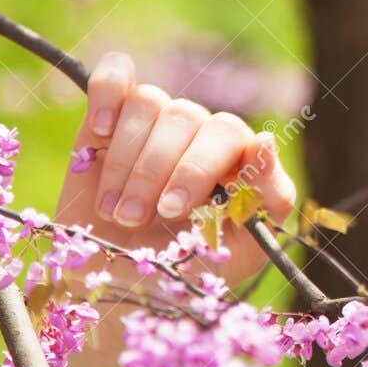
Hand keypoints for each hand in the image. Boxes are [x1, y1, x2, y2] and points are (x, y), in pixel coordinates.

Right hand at [54, 51, 298, 293]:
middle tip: (136, 220)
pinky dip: (106, 92)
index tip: (174, 211)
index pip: (230, 132)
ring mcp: (156, 124)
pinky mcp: (108, 120)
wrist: (121, 290)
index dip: (199, 166)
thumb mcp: (240, 251)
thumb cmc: (186, 274)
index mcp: (240, 158)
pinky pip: (117, 75)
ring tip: (116, 211)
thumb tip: (265, 139)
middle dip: (156, 171)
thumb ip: (268, 198)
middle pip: (186, 116)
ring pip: (149, 103)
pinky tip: (100, 131)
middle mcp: (201, 135)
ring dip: (125, 160)